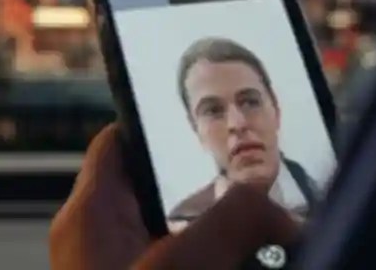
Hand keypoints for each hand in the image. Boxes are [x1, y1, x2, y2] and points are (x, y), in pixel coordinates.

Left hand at [50, 123, 300, 269]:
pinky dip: (229, 267)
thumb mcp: (183, 267)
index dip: (166, 124)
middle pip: (169, 195)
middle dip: (223, 195)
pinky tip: (273, 263)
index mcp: (92, 218)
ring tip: (283, 240)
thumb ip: (238, 221)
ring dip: (237, 244)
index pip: (122, 142)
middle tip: (271, 191)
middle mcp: (106, 249)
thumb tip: (282, 212)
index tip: (217, 121)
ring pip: (191, 245)